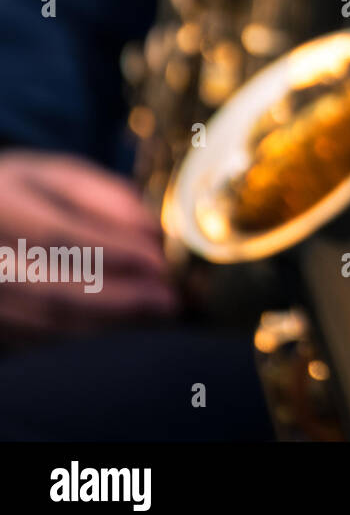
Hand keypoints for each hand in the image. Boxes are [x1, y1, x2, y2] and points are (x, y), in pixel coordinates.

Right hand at [0, 151, 177, 341]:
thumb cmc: (20, 191)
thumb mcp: (57, 177)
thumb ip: (104, 197)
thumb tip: (150, 230)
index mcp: (0, 205)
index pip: (57, 237)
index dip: (113, 252)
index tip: (158, 262)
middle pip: (51, 289)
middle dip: (118, 298)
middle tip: (167, 300)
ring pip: (46, 320)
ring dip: (107, 320)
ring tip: (154, 314)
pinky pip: (38, 336)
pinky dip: (85, 331)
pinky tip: (122, 323)